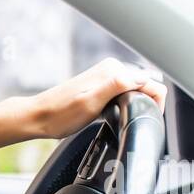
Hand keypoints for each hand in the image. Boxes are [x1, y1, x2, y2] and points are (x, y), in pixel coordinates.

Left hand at [21, 57, 167, 140]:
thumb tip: (142, 78)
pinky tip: (114, 116)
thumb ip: (118, 86)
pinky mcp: (100, 86)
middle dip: (146, 104)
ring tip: (124, 121)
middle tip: (132, 124)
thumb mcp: (92, 102)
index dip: (156, 104)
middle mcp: (112, 69)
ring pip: (136, 91)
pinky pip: (124, 94)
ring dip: (136, 105)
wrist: (38, 118)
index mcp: (114, 70)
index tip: (146, 121)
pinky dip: (125, 105)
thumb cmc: (60, 114)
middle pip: (146, 87)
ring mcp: (106, 77)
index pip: (152, 83)